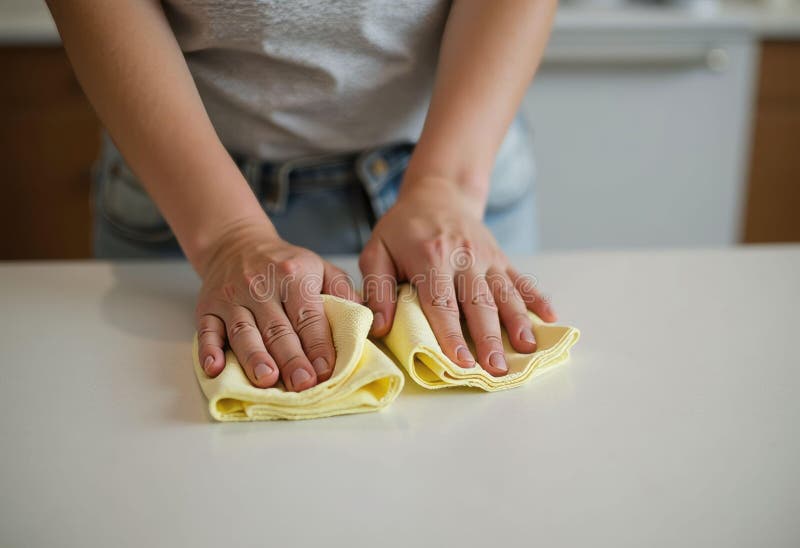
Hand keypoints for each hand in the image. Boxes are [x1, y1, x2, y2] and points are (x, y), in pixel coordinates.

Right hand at [195, 219, 357, 390]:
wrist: (236, 244)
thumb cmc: (286, 265)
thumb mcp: (320, 268)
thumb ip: (343, 293)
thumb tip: (366, 323)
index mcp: (294, 275)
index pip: (308, 315)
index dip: (318, 344)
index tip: (327, 370)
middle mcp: (261, 285)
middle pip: (277, 328)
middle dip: (291, 358)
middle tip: (303, 384)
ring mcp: (232, 297)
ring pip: (244, 332)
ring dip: (255, 358)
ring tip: (267, 380)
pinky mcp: (207, 307)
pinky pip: (207, 330)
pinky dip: (209, 350)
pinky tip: (215, 368)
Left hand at [359, 177, 556, 375]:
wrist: (438, 193)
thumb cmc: (403, 228)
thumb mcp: (377, 250)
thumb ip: (377, 288)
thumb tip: (380, 326)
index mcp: (431, 258)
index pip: (442, 304)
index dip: (451, 336)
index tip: (461, 363)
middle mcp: (464, 257)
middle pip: (479, 304)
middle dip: (489, 339)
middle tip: (497, 370)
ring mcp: (487, 258)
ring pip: (506, 294)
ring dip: (518, 323)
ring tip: (528, 349)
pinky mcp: (501, 258)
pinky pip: (522, 280)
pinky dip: (537, 299)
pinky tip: (550, 318)